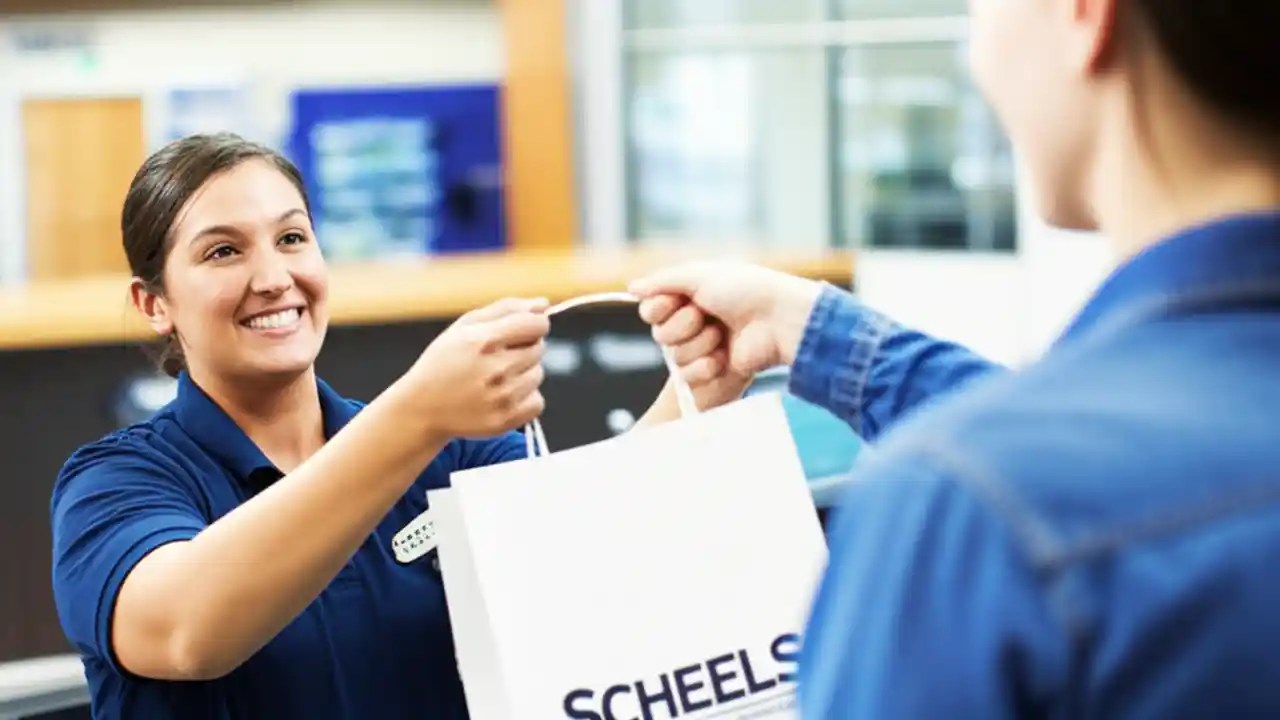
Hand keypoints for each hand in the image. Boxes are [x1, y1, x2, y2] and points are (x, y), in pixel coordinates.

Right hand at [405, 297, 550, 438]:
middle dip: (524, 348)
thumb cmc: (445, 361)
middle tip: (498, 356)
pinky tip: (502, 396)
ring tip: (495, 377)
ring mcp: (502, 397)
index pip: (537, 324)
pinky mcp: (506, 419)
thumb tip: (544, 304)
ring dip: (523, 373)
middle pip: (539, 348)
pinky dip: (525, 399)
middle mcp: (495, 369)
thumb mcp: (466, 326)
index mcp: (483, 341)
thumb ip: (507, 309)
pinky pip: (537, 402)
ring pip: (538, 374)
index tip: (524, 329)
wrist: (422, 407)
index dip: (534, 324)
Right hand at [630, 262, 822, 384]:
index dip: (659, 308)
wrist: (777, 320)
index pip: (651, 309)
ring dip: (699, 343)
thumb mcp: (700, 276)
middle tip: (708, 316)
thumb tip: (631, 288)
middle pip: (659, 334)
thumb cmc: (745, 291)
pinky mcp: (713, 371)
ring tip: (724, 335)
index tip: (676, 301)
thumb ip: (662, 282)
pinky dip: (705, 366)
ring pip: (673, 355)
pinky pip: (687, 376)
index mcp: (690, 296)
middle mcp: (694, 321)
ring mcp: (703, 347)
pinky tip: (725, 358)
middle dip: (683, 325)